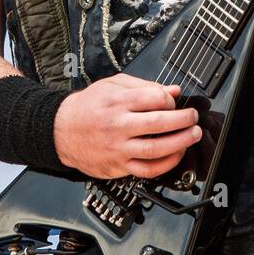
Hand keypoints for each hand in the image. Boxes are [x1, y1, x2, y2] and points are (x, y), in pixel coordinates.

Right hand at [53, 74, 202, 178]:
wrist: (60, 131)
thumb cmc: (87, 107)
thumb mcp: (112, 85)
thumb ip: (144, 85)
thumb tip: (173, 90)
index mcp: (117, 101)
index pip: (154, 99)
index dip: (171, 100)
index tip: (175, 102)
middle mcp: (117, 125)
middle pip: (159, 123)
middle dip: (183, 120)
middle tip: (193, 118)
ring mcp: (117, 148)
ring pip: (156, 148)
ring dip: (180, 142)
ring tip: (192, 135)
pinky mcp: (117, 166)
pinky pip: (147, 169)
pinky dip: (166, 164)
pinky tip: (176, 155)